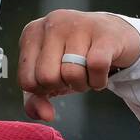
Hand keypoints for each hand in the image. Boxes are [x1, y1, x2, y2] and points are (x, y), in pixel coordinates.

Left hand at [18, 10, 139, 121]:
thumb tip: (45, 115)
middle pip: (47, 77)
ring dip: (83, 85)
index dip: (43, 89)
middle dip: (63, 86)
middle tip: (73, 76)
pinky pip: (96, 67)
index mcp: (32, 33)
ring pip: (72, 73)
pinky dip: (99, 81)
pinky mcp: (104, 33)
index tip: (56, 78)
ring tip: (87, 73)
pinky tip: (100, 74)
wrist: (113, 35)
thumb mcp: (50, 76)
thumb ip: (36, 100)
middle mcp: (52, 23)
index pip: (26, 80)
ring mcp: (78, 24)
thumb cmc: (75, 57)